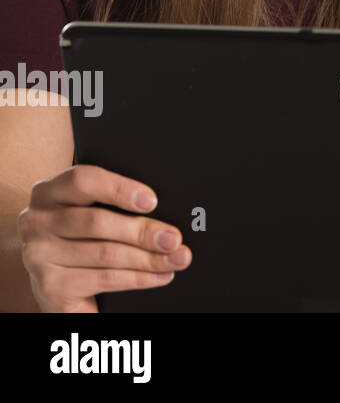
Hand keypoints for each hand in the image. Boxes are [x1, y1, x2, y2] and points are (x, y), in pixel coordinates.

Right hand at [17, 165, 191, 312]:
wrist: (54, 275)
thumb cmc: (81, 235)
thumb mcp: (90, 210)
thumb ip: (115, 203)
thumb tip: (162, 213)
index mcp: (50, 192)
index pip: (84, 181)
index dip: (120, 189)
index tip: (152, 201)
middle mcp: (37, 221)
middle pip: (97, 222)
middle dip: (143, 231)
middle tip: (173, 239)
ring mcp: (39, 255)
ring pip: (105, 254)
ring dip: (148, 259)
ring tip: (175, 259)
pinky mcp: (49, 286)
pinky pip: (103, 279)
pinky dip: (137, 279)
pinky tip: (157, 276)